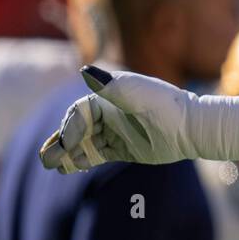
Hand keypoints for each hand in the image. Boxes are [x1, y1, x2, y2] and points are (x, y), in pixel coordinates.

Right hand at [39, 67, 238, 172]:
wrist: (192, 128)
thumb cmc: (166, 106)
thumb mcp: (137, 94)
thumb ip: (110, 85)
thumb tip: (84, 71)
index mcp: (109, 95)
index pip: (79, 112)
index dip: (69, 128)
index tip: (65, 143)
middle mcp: (110, 112)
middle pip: (77, 128)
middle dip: (61, 143)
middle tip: (47, 158)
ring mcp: (116, 131)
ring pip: (84, 143)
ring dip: (68, 153)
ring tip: (53, 166)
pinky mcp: (123, 148)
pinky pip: (97, 154)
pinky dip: (82, 160)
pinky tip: (69, 168)